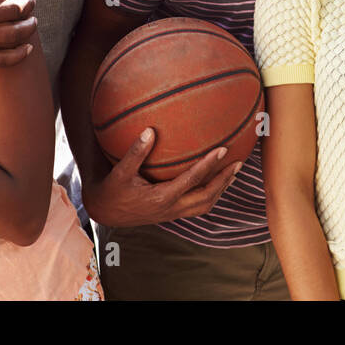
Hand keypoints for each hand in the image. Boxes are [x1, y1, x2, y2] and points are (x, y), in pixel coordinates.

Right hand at [83, 128, 240, 226]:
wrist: (105, 213)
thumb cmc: (112, 190)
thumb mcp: (120, 171)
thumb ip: (135, 153)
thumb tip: (149, 131)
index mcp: (161, 198)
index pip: (192, 180)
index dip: (209, 165)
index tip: (223, 150)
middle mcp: (170, 208)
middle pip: (206, 197)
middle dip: (224, 180)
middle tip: (239, 162)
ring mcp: (172, 214)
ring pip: (204, 205)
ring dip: (221, 189)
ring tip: (233, 172)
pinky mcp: (171, 214)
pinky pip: (197, 207)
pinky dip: (210, 195)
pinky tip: (215, 182)